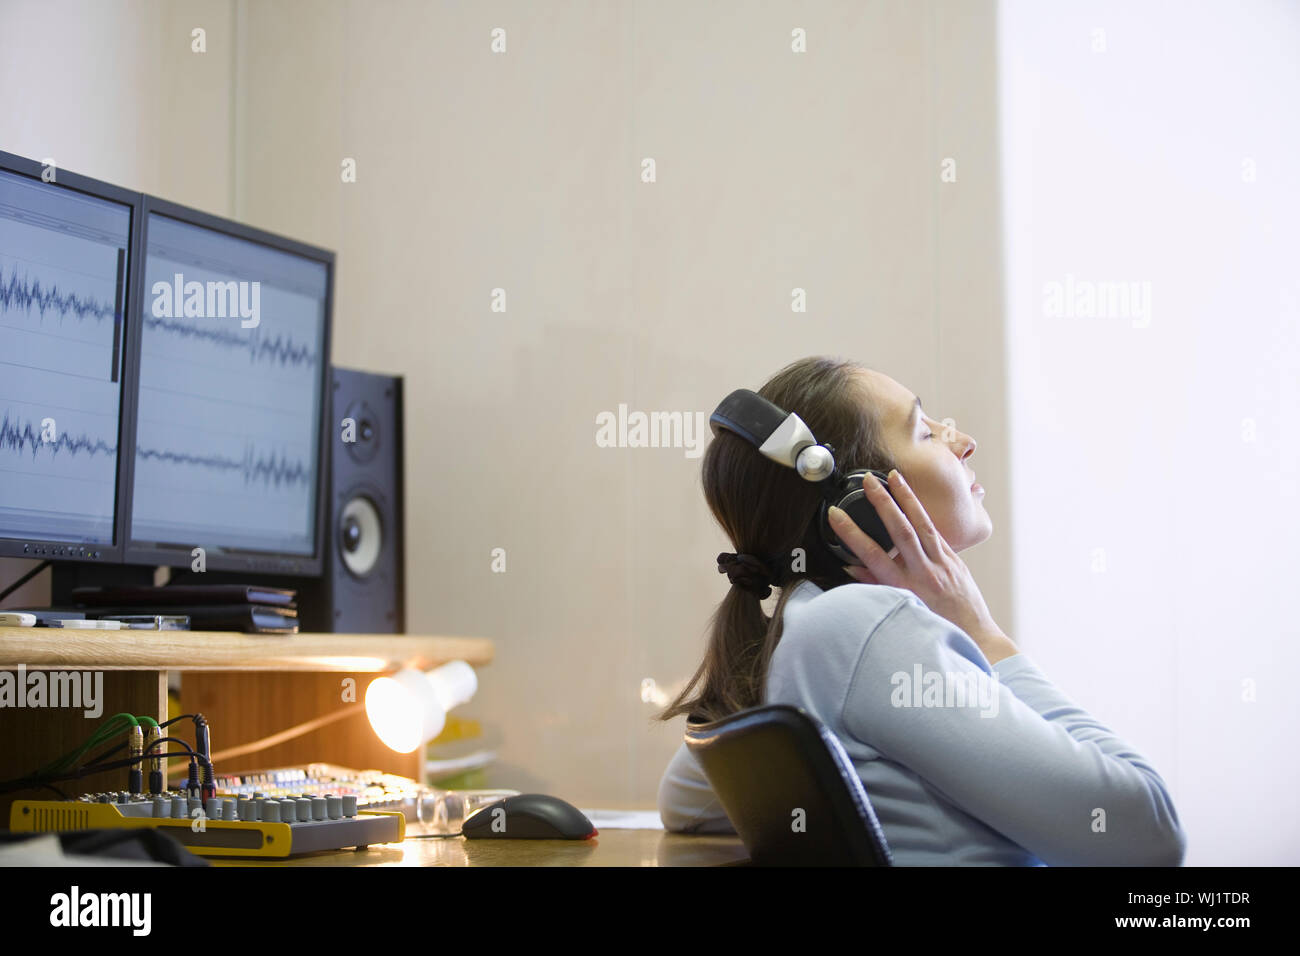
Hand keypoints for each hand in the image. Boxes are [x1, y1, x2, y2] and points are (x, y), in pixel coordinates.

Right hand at [827, 470, 1014, 657]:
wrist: (974, 635)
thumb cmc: (933, 627)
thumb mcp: (899, 609)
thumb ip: (874, 585)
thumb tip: (851, 566)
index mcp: (904, 588)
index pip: (872, 555)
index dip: (852, 533)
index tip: (836, 515)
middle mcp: (923, 573)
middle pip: (901, 531)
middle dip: (883, 503)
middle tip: (869, 482)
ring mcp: (941, 564)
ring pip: (922, 524)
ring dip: (906, 498)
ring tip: (894, 477)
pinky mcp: (954, 560)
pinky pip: (936, 531)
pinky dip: (923, 513)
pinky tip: (913, 498)